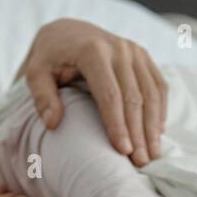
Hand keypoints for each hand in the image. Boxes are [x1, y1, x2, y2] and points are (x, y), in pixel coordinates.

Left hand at [20, 17, 167, 165]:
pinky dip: (160, 111)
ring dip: (154, 127)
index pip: (110, 94)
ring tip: (152, 156)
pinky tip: (157, 135)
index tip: (123, 152)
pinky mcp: (144, 57)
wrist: (68, 33)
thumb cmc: (50, 59)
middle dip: (139, 133)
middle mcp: (119, 48)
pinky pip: (159, 86)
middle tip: (141, 163)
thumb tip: (53, 123)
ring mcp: (135, 51)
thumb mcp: (35, 73)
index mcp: (93, 51)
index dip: (118, 125)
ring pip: (152, 93)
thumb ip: (42, 97)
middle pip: (135, 97)